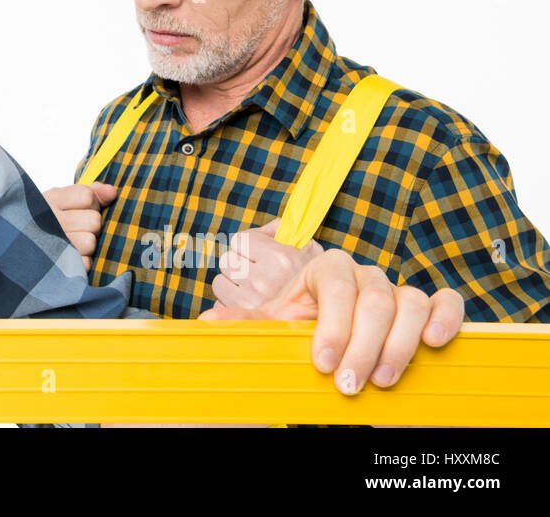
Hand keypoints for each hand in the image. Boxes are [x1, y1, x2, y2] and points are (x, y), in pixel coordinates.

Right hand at [43, 183, 116, 269]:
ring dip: (86, 244)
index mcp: (49, 200)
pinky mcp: (57, 267)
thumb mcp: (63, 200)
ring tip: (73, 243)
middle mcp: (47, 221)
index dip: (91, 202)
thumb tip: (112, 192)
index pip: (87, 196)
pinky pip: (85, 263)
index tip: (81, 208)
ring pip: (90, 242)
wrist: (18, 250)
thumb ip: (90, 192)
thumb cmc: (47, 220)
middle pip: (94, 220)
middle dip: (90, 224)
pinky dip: (82, 262)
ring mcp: (51, 245)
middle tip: (77, 228)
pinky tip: (71, 257)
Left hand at [200, 248, 464, 393]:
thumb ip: (246, 322)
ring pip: (411, 302)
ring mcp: (396, 290)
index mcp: (324, 270)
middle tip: (349, 386)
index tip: (323, 363)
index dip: (333, 324)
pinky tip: (433, 343)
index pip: (335, 285)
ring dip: (400, 344)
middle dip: (363, 345)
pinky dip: (445, 317)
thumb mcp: (270, 326)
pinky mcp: (425, 308)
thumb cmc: (297, 330)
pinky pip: (444, 302)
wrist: (326, 341)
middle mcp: (363, 275)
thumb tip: (209, 321)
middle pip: (376, 299)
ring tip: (382, 380)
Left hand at [212, 217, 322, 308]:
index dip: (247, 244)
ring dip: (232, 283)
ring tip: (252, 287)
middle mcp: (264, 279)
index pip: (239, 240)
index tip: (257, 251)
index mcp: (280, 259)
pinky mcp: (245, 321)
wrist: (330, 319)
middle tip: (255, 270)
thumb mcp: (309, 250)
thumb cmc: (317, 281)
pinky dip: (231, 303)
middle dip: (239, 263)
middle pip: (227, 260)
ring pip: (220, 282)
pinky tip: (250, 303)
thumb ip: (283, 231)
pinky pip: (221, 304)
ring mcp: (253, 302)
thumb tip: (263, 228)